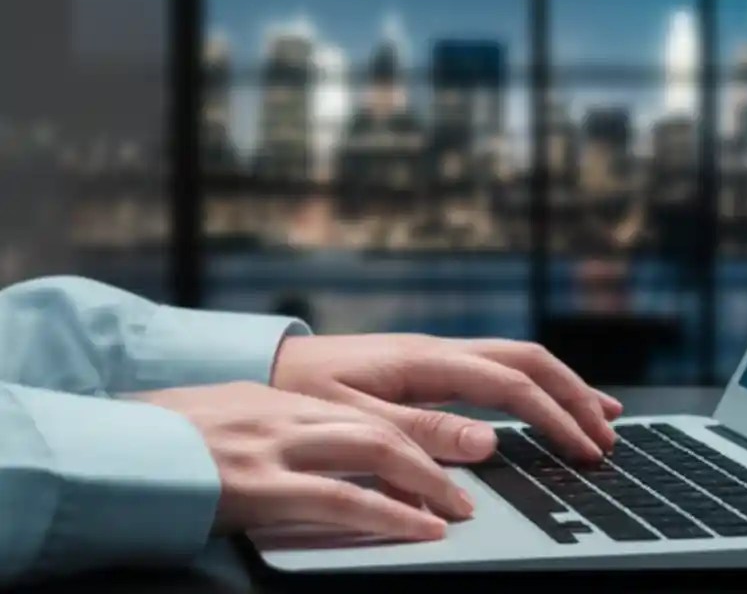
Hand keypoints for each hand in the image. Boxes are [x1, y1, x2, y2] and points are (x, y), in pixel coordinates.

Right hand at [131, 382, 471, 539]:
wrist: (100, 451)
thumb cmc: (155, 442)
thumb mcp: (221, 419)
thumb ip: (268, 428)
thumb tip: (305, 450)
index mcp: (277, 400)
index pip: (360, 415)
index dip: (406, 440)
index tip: (435, 462)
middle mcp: (284, 414)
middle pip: (380, 430)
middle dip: (431, 461)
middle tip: (463, 492)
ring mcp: (273, 447)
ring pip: (373, 453)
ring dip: (426, 484)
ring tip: (457, 511)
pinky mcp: (257, 486)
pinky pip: (340, 499)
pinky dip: (390, 514)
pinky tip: (420, 529)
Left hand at [270, 334, 622, 462]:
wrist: (264, 365)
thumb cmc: (299, 395)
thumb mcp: (352, 420)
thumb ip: (420, 433)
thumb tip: (490, 442)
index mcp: (426, 360)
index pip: (513, 385)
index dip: (556, 416)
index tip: (585, 450)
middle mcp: (440, 349)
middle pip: (530, 361)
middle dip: (576, 396)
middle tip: (609, 435)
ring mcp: (438, 353)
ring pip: (520, 360)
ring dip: (564, 387)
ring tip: (603, 414)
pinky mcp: (430, 364)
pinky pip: (498, 370)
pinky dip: (534, 386)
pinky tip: (548, 402)